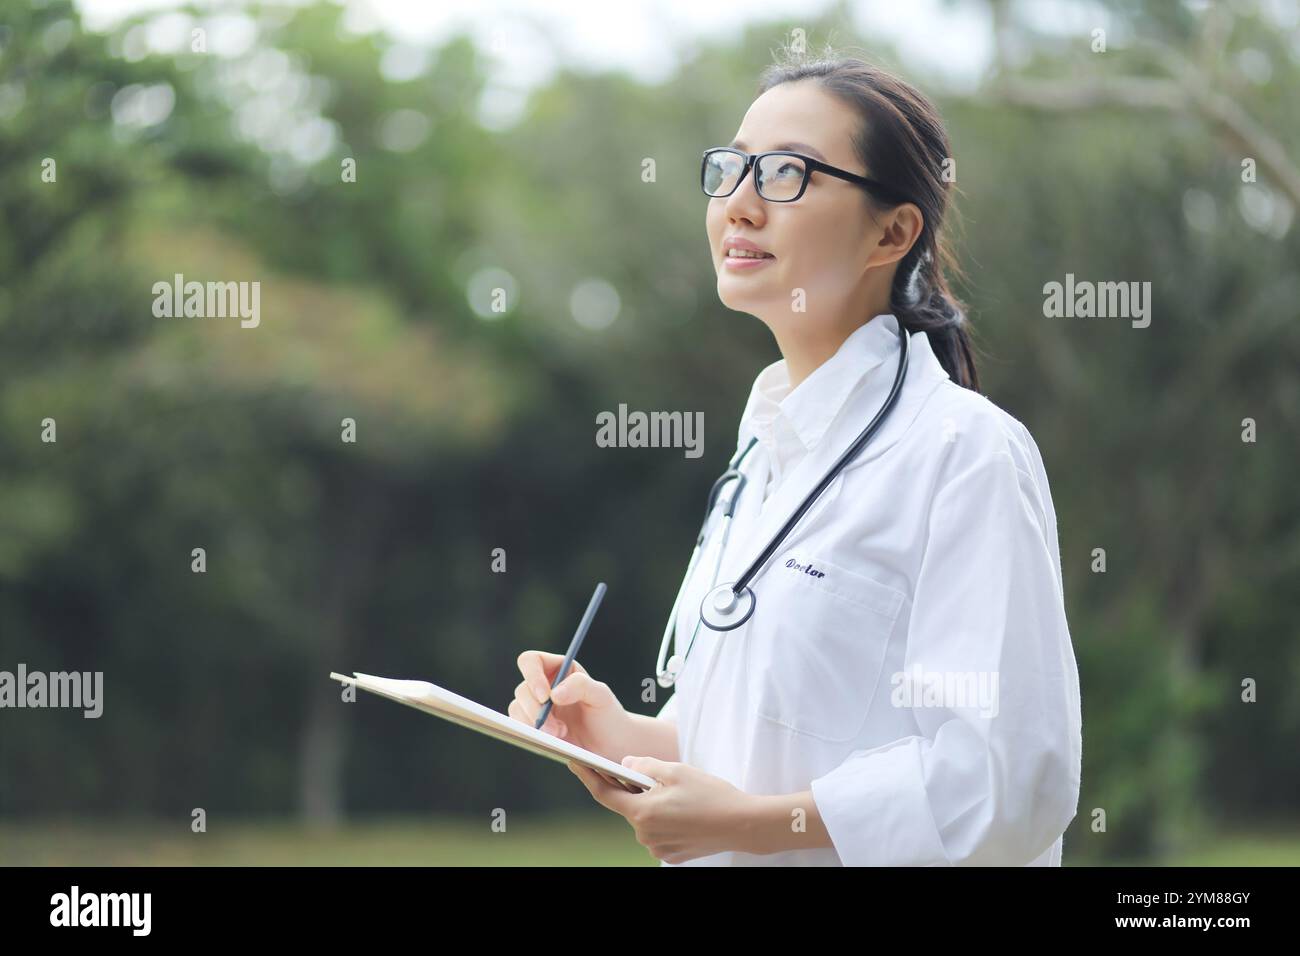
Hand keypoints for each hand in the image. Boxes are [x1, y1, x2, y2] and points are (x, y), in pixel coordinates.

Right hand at [509, 650, 629, 762]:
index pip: (531, 661)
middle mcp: (544, 685)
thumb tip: (553, 694)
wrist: (610, 745)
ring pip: (517, 709)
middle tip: (557, 729)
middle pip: (522, 690)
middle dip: (536, 711)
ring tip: (561, 734)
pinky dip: (532, 734)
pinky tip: (554, 740)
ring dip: (535, 725)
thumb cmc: (607, 715)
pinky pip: (519, 727)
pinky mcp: (534, 726)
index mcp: (559, 669)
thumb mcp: (601, 695)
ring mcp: (536, 706)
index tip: (545, 696)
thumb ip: (581, 686)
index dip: (532, 676)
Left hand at [566, 756, 755, 863]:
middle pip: (627, 806)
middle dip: (631, 788)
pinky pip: (658, 832)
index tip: (575, 762)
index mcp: (642, 812)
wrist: (742, 824)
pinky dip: (663, 818)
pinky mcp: (671, 854)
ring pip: (644, 819)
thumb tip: (624, 766)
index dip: (588, 776)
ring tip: (673, 791)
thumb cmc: (711, 794)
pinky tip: (682, 809)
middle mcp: (645, 834)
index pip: (604, 794)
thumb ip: (644, 766)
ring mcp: (657, 848)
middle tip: (642, 771)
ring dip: (650, 804)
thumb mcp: (675, 771)